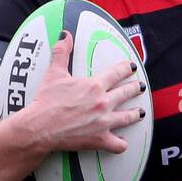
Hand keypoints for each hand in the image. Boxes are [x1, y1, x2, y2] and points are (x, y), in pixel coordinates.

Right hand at [19, 32, 145, 156]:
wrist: (41, 126)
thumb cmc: (47, 101)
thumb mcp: (54, 73)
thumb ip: (62, 53)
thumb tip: (64, 35)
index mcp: (94, 85)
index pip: (117, 73)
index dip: (126, 69)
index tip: (131, 67)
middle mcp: (103, 102)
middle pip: (126, 93)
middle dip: (135, 89)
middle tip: (140, 87)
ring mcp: (104, 122)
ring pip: (127, 117)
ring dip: (135, 114)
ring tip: (140, 112)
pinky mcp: (100, 139)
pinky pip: (118, 144)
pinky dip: (121, 144)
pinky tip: (123, 142)